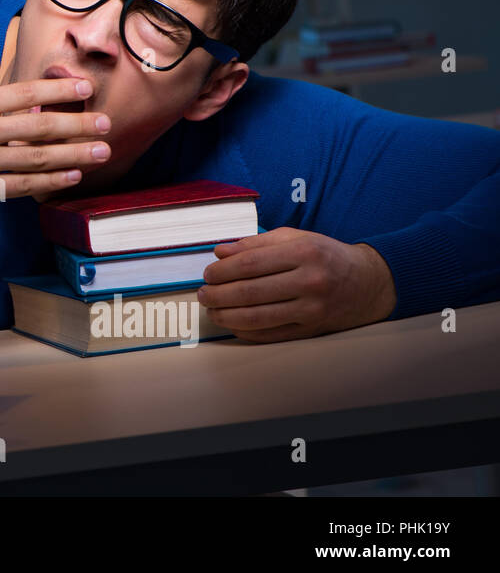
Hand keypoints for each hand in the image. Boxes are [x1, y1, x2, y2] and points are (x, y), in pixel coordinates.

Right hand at [0, 20, 111, 223]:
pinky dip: (49, 183)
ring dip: (73, 155)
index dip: (58, 90)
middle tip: (107, 123)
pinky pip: (22, 187)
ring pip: (37, 159)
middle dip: (77, 124)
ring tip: (101, 152)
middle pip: (38, 126)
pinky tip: (71, 178)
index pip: (23, 94)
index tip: (85, 88)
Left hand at [198, 227, 397, 342]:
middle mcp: (310, 282)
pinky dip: (246, 331)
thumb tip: (220, 252)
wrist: (369, 283)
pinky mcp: (313, 330)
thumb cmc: (325, 255)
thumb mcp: (296, 238)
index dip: (222, 271)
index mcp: (304, 253)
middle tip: (202, 294)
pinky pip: (272, 335)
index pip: (250, 264)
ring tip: (211, 310)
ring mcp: (312, 310)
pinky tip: (232, 324)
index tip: (207, 274)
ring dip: (227, 316)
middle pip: (250, 292)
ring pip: (258, 317)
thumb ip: (256, 243)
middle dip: (218, 295)